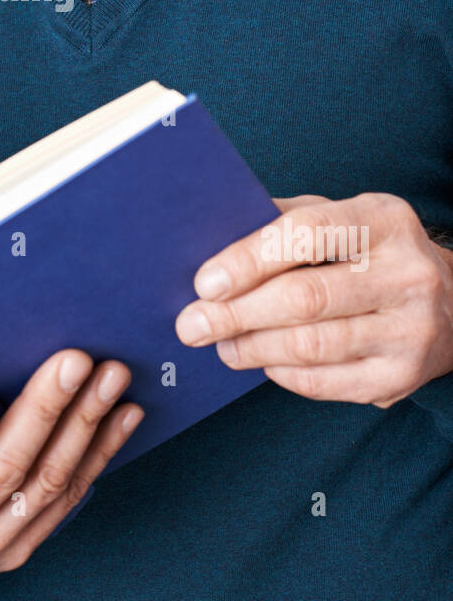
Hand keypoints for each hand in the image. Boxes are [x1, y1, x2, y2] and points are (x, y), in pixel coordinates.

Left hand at [175, 193, 452, 407]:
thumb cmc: (370, 252)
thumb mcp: (339, 218)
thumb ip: (282, 221)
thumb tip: (209, 239)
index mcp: (383, 220)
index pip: (305, 234)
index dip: (248, 259)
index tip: (204, 283)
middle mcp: (406, 274)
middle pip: (305, 298)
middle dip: (238, 314)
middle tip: (192, 325)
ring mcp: (409, 330)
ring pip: (313, 346)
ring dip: (253, 349)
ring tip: (222, 345)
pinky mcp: (401, 378)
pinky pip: (326, 383)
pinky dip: (284, 374)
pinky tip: (263, 361)